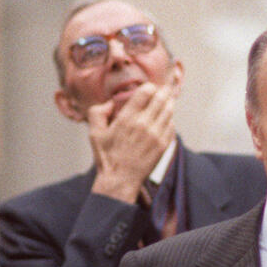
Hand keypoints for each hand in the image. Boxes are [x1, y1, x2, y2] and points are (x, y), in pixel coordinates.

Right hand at [88, 83, 175, 202]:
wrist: (120, 180)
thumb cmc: (107, 157)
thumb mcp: (94, 133)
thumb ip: (97, 112)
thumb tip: (111, 103)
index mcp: (127, 119)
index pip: (146, 92)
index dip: (149, 87)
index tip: (149, 88)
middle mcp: (144, 125)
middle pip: (162, 98)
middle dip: (163, 91)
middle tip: (164, 89)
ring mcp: (156, 135)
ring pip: (169, 110)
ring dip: (169, 103)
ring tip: (167, 100)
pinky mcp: (164, 145)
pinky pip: (172, 125)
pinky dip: (170, 119)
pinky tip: (166, 118)